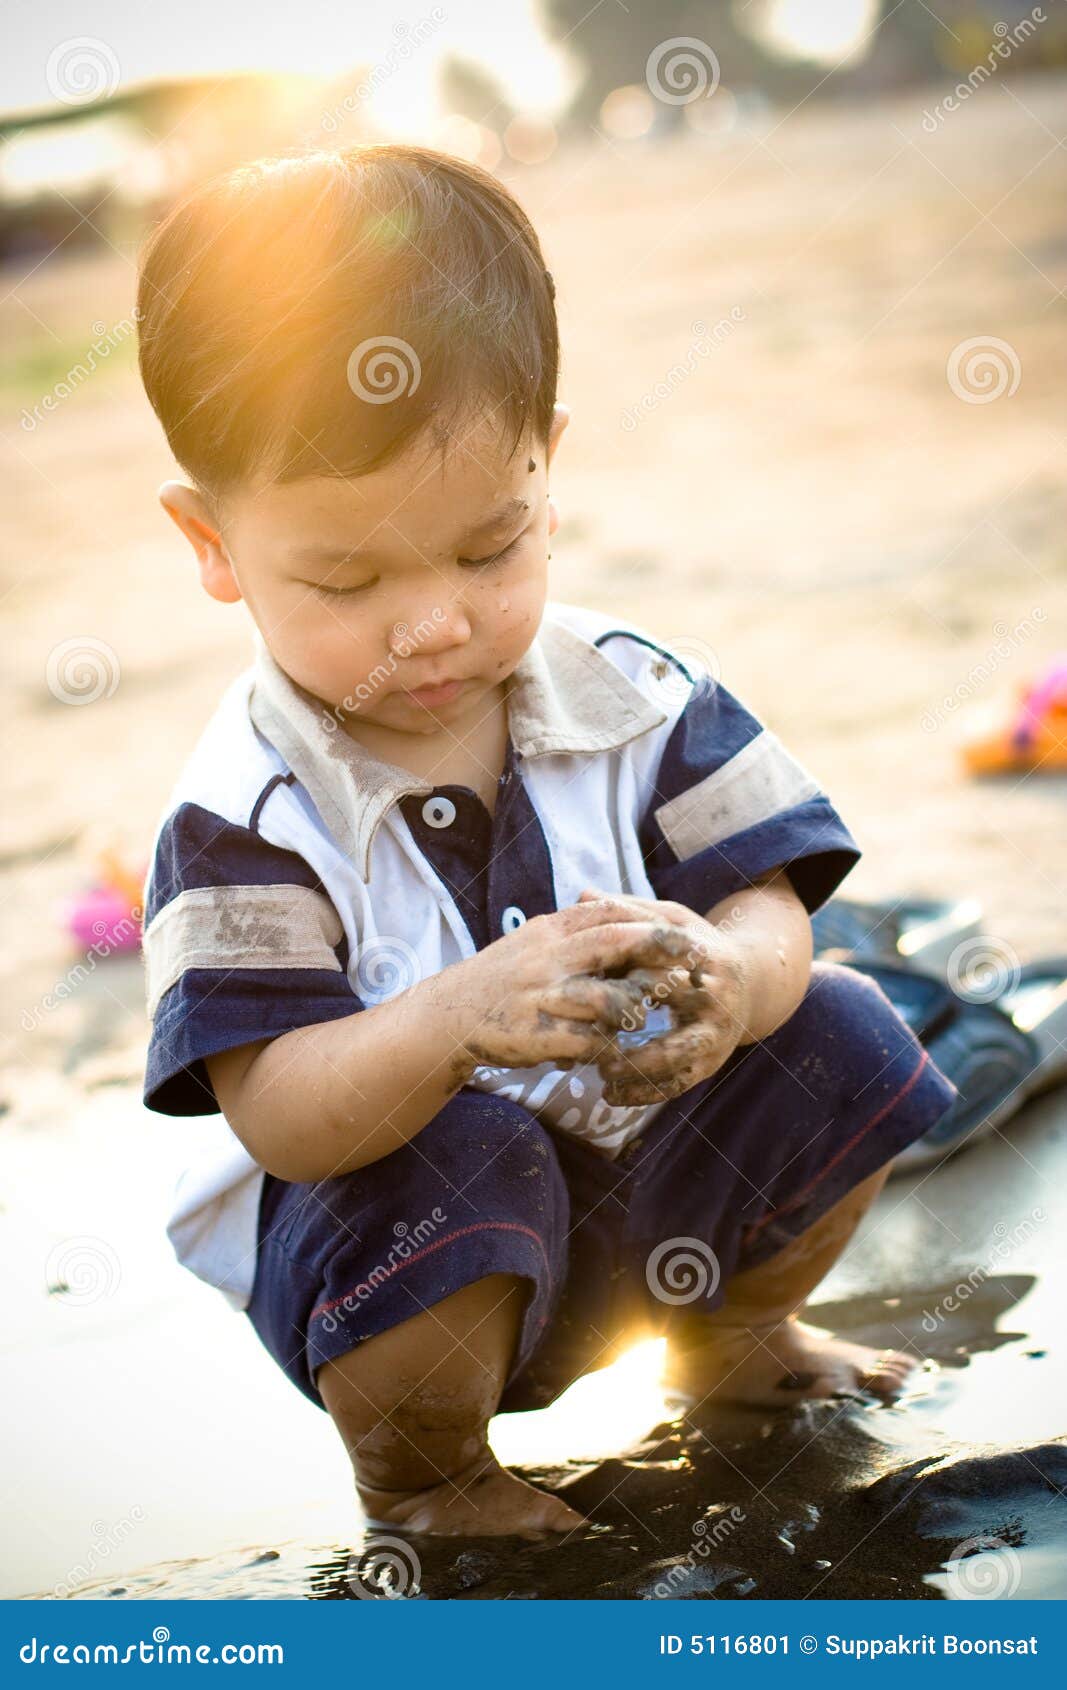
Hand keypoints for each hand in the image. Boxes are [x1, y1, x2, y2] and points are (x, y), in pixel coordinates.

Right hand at [443, 896, 700, 1072]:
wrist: (445, 1017)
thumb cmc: (496, 980)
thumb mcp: (530, 943)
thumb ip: (569, 928)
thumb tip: (612, 908)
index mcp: (547, 932)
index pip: (605, 914)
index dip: (647, 921)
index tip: (682, 931)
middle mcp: (546, 959)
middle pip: (612, 943)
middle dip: (658, 949)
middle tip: (693, 962)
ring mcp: (539, 998)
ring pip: (605, 998)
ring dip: (634, 1007)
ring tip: (642, 1015)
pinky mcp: (533, 1036)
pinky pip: (585, 1043)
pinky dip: (607, 1049)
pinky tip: (615, 1054)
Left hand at [575, 887, 750, 1105]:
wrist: (751, 984)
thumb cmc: (697, 948)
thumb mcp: (672, 922)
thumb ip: (629, 911)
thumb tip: (582, 892)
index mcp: (701, 957)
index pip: (658, 958)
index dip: (621, 969)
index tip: (584, 977)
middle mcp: (713, 996)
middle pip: (664, 1002)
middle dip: (622, 1014)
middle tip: (581, 1023)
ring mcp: (714, 1034)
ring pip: (672, 1055)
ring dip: (632, 1067)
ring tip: (597, 1070)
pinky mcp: (710, 1064)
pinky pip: (676, 1085)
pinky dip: (643, 1094)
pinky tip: (611, 1096)